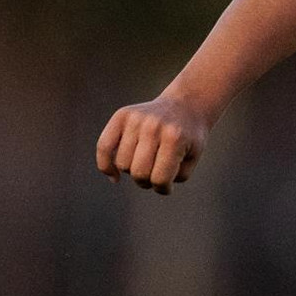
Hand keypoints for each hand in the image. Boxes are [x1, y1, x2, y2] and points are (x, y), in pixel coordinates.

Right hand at [96, 95, 210, 193]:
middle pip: (139, 173)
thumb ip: (176, 176)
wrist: (185, 106)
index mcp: (174, 138)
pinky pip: (103, 146)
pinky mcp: (121, 116)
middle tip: (155, 176)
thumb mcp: (193, 158)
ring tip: (145, 164)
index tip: (167, 187)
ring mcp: (135, 119)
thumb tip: (152, 184)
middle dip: (146, 182)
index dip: (162, 189)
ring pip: (122, 164)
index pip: (160, 178)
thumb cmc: (189, 138)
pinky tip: (114, 177)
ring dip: (132, 171)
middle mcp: (153, 127)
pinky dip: (105, 165)